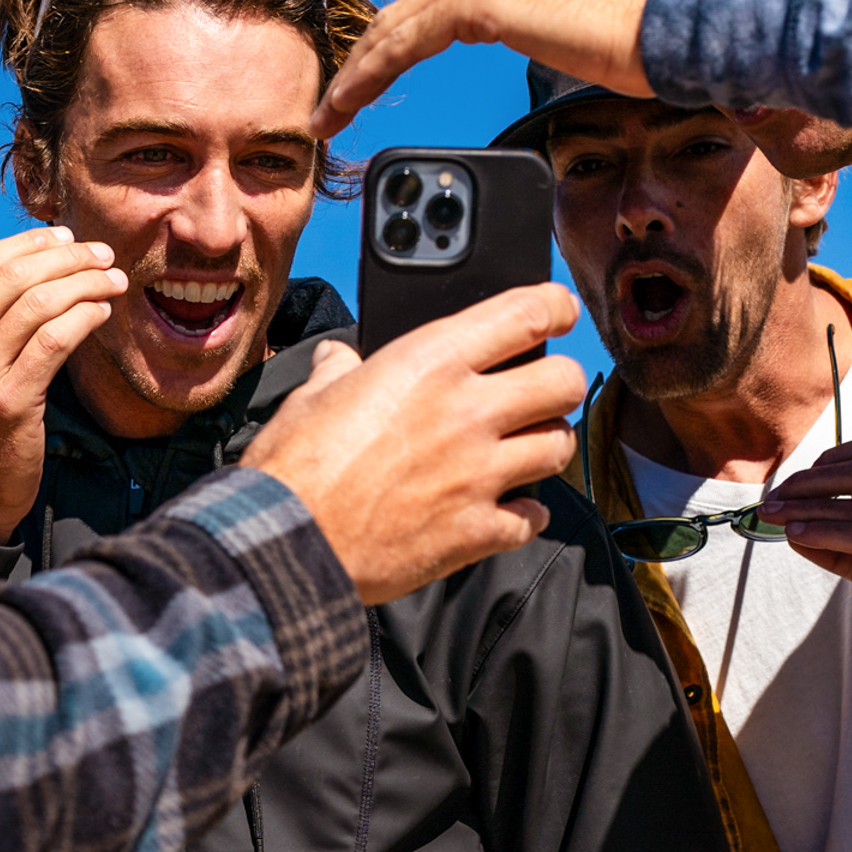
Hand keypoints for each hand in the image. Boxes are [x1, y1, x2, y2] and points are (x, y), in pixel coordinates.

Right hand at [0, 227, 125, 543]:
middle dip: (67, 257)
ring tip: (114, 280)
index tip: (67, 236)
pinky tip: (103, 311)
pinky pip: (55, 341)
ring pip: (39, 304)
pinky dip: (85, 316)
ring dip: (86, 283)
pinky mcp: (10, 402)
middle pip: (15, 277)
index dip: (31, 242)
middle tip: (103, 255)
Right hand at [244, 287, 587, 603]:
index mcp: (429, 363)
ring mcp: (478, 474)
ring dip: (545, 446)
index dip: (555, 307)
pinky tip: (506, 510)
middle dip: (558, 384)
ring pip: (559, 447)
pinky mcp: (476, 531)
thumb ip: (338, 370)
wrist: (287, 543)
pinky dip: (524, 516)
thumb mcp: (310, 397)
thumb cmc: (293, 469)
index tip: (559, 313)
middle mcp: (466, 412)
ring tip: (522, 451)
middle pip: (565, 381)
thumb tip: (338, 358)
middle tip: (539, 393)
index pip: (526, 314)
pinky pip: (532, 519)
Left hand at [307, 0, 663, 140]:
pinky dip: (369, 76)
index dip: (392, 44)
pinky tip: (348, 104)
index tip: (365, 81)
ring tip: (329, 114)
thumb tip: (530, 37)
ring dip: (356, 74)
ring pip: (396, 27)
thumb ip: (534, 20)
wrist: (679, 29)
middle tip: (331, 103)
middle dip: (363, 60)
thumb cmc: (642, 36)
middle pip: (405, 11)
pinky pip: (406, 43)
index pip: (433, 0)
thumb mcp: (570, 23)